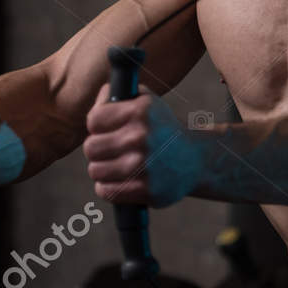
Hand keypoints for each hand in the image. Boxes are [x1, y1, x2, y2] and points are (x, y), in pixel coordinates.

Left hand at [82, 82, 201, 206]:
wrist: (196, 159)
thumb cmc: (163, 129)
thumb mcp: (147, 103)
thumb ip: (117, 96)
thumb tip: (98, 100)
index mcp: (141, 112)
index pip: (94, 120)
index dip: (97, 126)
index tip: (105, 130)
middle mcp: (142, 137)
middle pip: (91, 148)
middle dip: (98, 149)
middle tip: (110, 150)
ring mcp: (144, 166)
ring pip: (96, 171)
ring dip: (102, 170)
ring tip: (116, 165)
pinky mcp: (147, 190)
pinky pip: (107, 191)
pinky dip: (109, 187)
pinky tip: (121, 180)